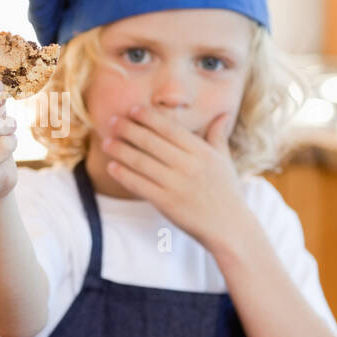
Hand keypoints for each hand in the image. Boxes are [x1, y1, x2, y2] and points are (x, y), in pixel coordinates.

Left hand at [101, 105, 250, 250]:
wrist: (230, 227)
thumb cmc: (226, 192)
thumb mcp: (225, 161)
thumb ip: (218, 136)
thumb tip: (223, 113)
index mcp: (201, 152)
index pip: (170, 129)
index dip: (149, 117)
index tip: (133, 109)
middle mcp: (189, 166)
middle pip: (152, 142)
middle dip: (129, 129)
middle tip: (112, 120)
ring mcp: (177, 185)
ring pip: (142, 162)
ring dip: (121, 150)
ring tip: (106, 142)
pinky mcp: (167, 204)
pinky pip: (140, 185)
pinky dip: (124, 175)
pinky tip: (112, 167)